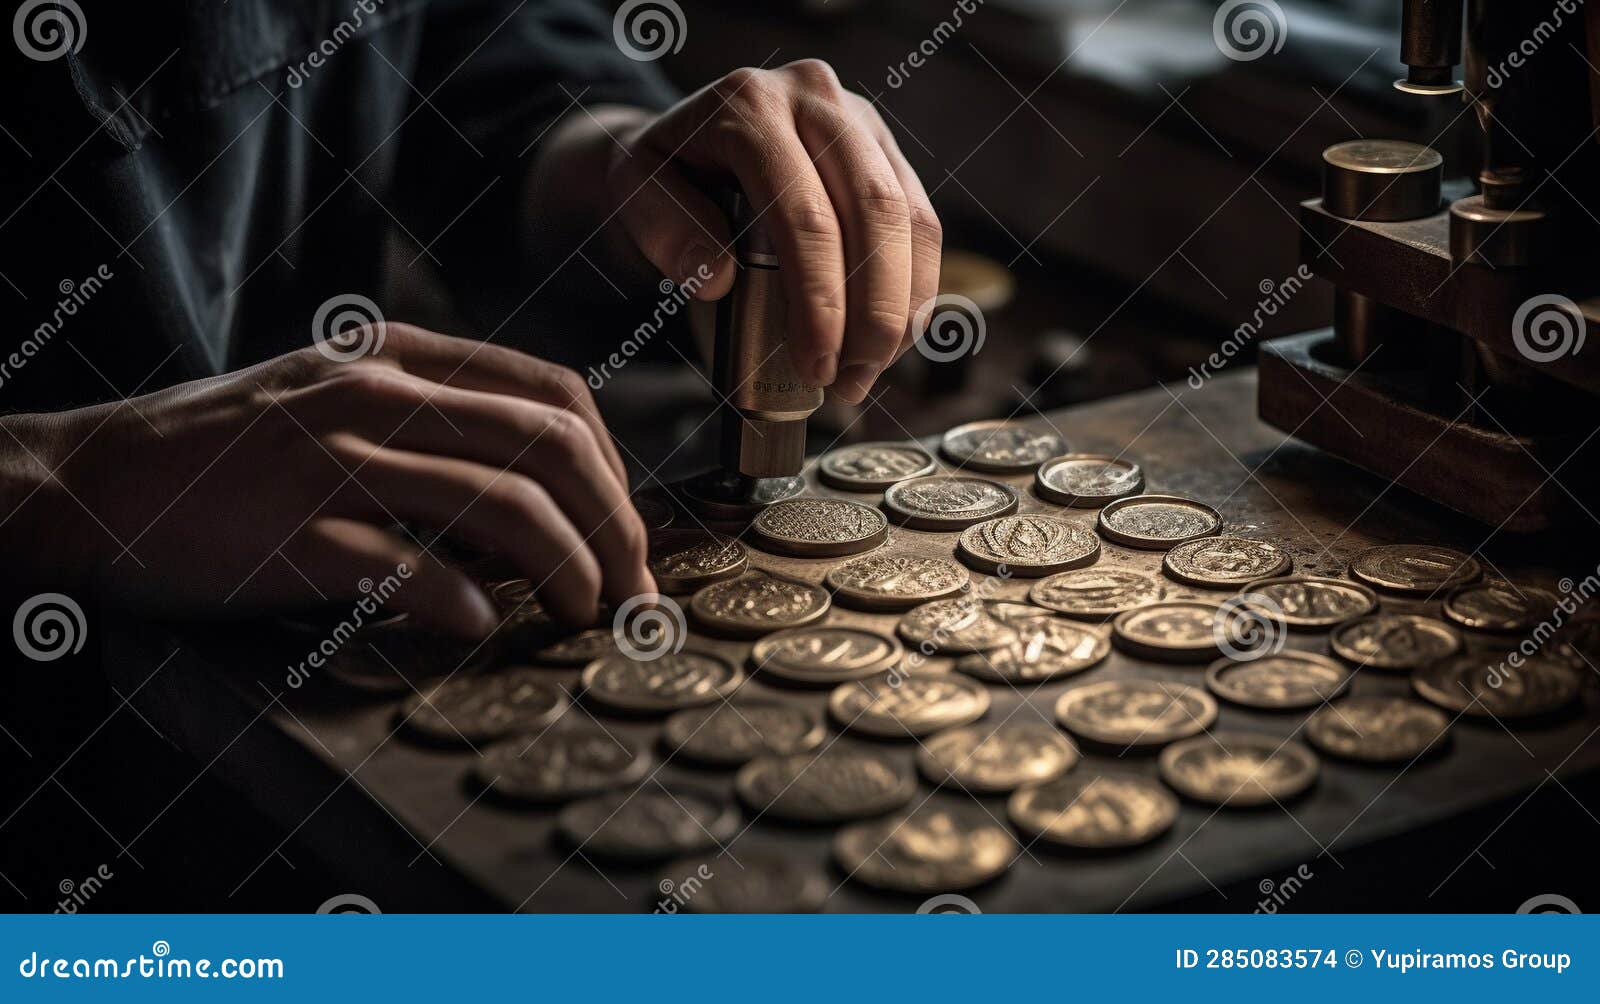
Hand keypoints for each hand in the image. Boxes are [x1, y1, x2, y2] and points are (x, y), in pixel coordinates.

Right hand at [1, 325, 654, 636]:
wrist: (93, 482)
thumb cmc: (231, 455)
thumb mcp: (338, 400)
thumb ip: (436, 425)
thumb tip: (551, 494)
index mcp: (398, 358)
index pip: (554, 393)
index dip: (615, 468)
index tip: (629, 531)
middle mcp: (374, 395)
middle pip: (548, 447)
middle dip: (615, 525)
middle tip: (633, 589)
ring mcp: (332, 459)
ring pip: (499, 504)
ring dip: (565, 568)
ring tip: (582, 613)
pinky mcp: (290, 531)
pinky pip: (408, 566)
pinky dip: (463, 601)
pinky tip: (482, 625)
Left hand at [604, 60, 942, 403]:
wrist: (688, 136)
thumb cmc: (663, 173)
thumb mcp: (633, 193)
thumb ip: (663, 230)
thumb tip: (716, 276)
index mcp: (750, 106)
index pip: (805, 215)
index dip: (820, 300)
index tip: (815, 364)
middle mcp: (815, 98)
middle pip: (875, 215)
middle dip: (874, 314)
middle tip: (849, 382)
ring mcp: (859, 118)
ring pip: (911, 219)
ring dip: (902, 309)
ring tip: (868, 371)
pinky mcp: (886, 147)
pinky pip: (922, 222)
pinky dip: (915, 289)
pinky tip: (890, 339)